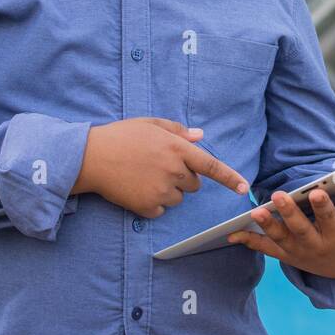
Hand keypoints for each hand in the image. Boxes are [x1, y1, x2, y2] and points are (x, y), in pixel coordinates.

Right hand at [71, 117, 248, 217]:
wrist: (90, 157)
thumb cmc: (121, 136)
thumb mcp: (151, 124)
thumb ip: (178, 131)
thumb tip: (200, 136)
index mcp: (177, 148)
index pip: (211, 165)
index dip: (229, 177)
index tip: (244, 188)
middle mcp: (174, 171)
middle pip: (194, 184)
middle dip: (183, 177)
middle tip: (157, 166)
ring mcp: (162, 190)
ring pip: (178, 198)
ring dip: (168, 191)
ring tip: (144, 176)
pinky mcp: (148, 207)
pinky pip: (161, 209)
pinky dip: (153, 203)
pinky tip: (136, 188)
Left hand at [226, 174, 334, 278]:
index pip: (329, 219)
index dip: (322, 206)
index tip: (315, 191)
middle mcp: (316, 247)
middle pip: (301, 230)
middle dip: (289, 214)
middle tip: (278, 196)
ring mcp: (299, 253)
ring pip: (281, 240)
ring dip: (266, 226)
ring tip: (255, 211)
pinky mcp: (286, 255)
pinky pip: (266, 249)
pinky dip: (249, 241)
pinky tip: (233, 234)